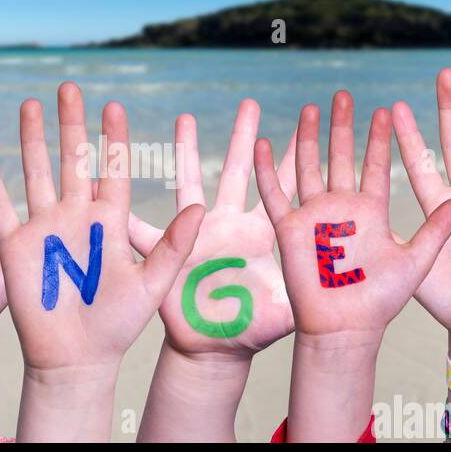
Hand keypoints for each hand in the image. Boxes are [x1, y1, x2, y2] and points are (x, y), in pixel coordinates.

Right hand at [0, 82, 203, 440]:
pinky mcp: (15, 247)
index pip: (112, 170)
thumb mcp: (152, 284)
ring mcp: (45, 229)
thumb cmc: (117, 327)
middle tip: (69, 87)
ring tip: (31, 104)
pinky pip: (0, 206)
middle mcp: (77, 218)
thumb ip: (174, 247)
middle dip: (71, 124)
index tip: (114, 105)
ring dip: (32, 139)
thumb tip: (199, 208)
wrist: (75, 359)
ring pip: (36, 172)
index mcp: (111, 223)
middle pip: (73, 160)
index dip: (112, 139)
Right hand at [128, 100, 296, 358]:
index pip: (280, 188)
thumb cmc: (253, 329)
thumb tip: (337, 288)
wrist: (215, 349)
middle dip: (244, 136)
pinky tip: (114, 187)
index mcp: (261, 234)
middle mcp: (229, 225)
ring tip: (185, 118)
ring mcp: (197, 234)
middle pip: (239, 171)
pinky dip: (127, 214)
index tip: (304, 124)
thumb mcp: (288, 311)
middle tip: (251, 102)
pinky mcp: (168, 253)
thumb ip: (306, 294)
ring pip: (190, 183)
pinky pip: (143, 231)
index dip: (291, 158)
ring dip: (187, 151)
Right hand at [255, 92, 450, 338]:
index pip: (374, 165)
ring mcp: (314, 216)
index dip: (378, 139)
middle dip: (341, 126)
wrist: (345, 328)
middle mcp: (341, 208)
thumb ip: (435, 229)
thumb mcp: (417, 261)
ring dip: (307, 138)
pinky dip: (269, 170)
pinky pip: (276, 195)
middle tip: (342, 95)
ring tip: (310, 109)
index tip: (384, 109)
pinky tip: (265, 144)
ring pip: (308, 167)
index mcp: (371, 211)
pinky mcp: (290, 229)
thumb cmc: (381, 301)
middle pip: (339, 157)